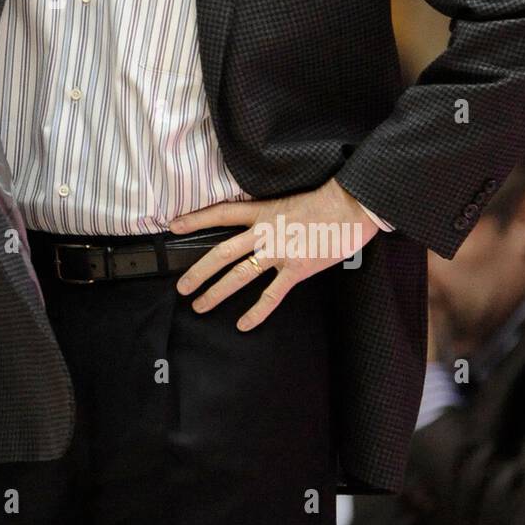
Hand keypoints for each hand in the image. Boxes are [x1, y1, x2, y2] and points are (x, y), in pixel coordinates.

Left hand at [169, 177, 379, 328]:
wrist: (350, 206)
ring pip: (239, 275)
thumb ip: (269, 215)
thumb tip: (256, 227)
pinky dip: (256, 312)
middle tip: (182, 286)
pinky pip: (271, 295)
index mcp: (262, 212)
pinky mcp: (297, 269)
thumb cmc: (324, 201)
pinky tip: (243, 324)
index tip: (174, 226)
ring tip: (200, 305)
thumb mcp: (287, 200)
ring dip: (217, 292)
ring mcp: (279, 252)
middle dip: (199, 272)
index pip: (221, 213)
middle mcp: (265, 233)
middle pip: (222, 252)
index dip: (195, 219)